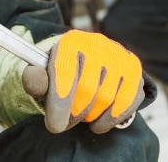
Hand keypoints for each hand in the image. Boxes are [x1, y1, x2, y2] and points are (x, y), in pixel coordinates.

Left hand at [22, 30, 144, 133]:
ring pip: (107, 97)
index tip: (54, 126)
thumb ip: (36, 79)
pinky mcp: (134, 68)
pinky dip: (113, 118)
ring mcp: (118, 54)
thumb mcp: (44, 75)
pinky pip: (128, 101)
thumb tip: (34, 80)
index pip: (65, 73)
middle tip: (67, 122)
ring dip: (92, 117)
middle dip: (74, 113)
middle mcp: (96, 43)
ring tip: (83, 118)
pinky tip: (100, 121)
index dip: (59, 103)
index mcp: (70, 41)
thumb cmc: (61, 74)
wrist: (85, 64)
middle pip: (87, 89)